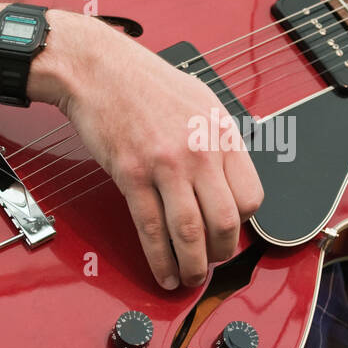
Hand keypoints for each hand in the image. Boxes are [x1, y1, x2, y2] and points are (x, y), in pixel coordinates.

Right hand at [42, 10, 263, 289]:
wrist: (97, 68)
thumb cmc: (144, 82)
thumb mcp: (201, 101)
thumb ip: (218, 142)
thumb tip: (229, 182)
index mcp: (221, 133)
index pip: (251, 197)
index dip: (242, 224)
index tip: (229, 231)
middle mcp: (199, 150)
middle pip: (225, 221)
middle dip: (221, 253)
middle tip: (212, 263)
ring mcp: (165, 164)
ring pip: (190, 233)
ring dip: (193, 266)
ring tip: (190, 279)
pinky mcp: (131, 175)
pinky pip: (151, 229)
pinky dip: (160, 260)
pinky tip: (164, 273)